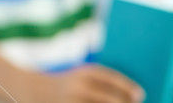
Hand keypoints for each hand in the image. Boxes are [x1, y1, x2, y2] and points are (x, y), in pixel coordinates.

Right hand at [24, 65, 143, 102]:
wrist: (34, 90)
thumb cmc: (67, 84)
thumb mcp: (81, 76)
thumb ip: (103, 82)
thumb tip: (133, 96)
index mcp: (84, 72)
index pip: (112, 78)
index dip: (127, 87)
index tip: (139, 94)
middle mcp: (79, 85)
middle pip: (111, 99)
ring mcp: (72, 100)